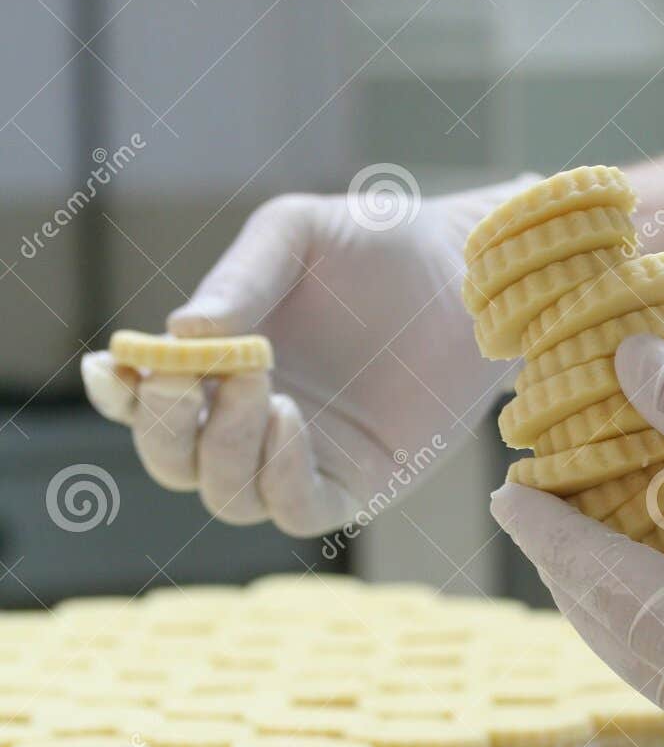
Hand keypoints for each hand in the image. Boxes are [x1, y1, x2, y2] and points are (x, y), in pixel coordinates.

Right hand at [80, 178, 533, 534]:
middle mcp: (248, 424)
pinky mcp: (356, 488)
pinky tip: (287, 420)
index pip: (147, 403)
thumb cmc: (376, 247)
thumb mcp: (295, 237)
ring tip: (262, 386)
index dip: (121, 396)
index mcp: (218, 368)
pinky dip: (279, 477)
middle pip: (176, 462)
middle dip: (168, 428)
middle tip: (185, 378)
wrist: (466, 274)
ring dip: (227, 448)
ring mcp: (300, 461)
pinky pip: (297, 509)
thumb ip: (240, 279)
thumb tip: (183, 332)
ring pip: (228, 496)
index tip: (114, 369)